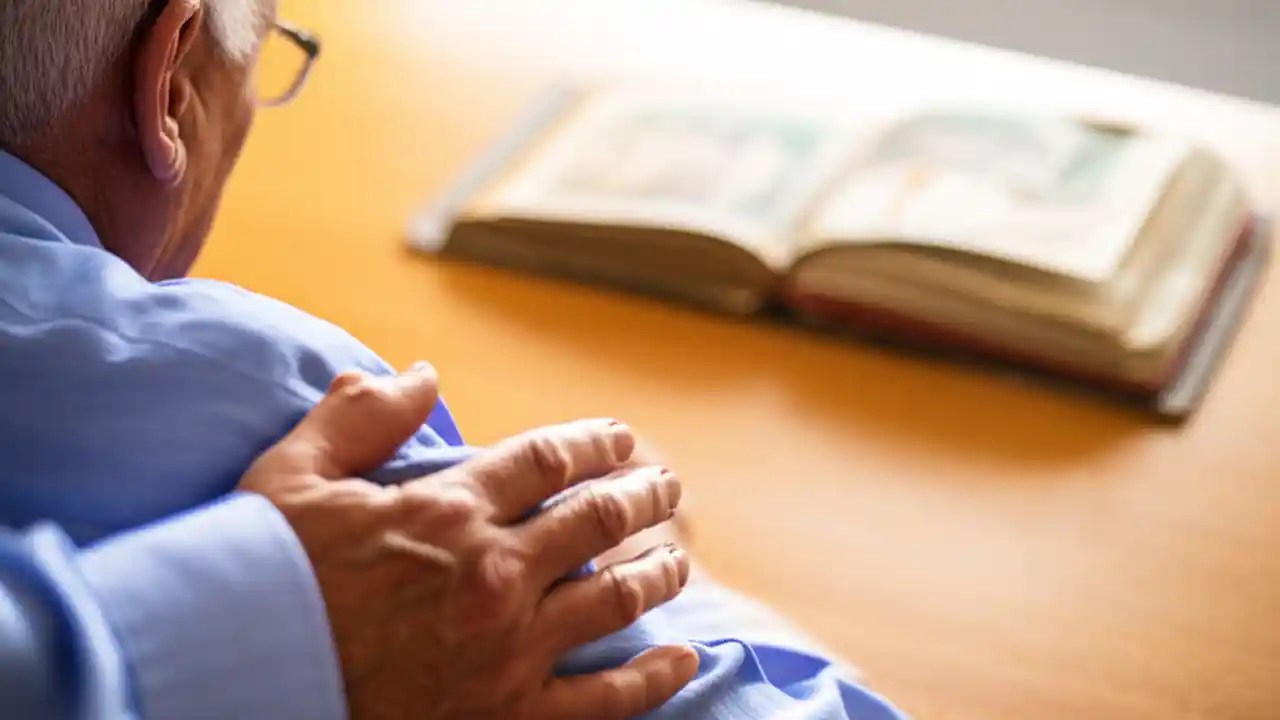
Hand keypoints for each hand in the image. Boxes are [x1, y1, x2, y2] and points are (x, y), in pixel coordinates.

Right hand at [239, 365, 696, 719]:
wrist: (234, 678)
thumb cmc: (259, 577)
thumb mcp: (294, 474)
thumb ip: (362, 416)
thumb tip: (420, 372)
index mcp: (451, 510)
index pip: (550, 459)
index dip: (595, 443)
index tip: (622, 439)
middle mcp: (495, 574)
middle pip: (599, 520)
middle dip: (644, 496)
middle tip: (667, 487)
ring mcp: (509, 649)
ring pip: (616, 600)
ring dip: (658, 573)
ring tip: (678, 559)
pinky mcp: (507, 717)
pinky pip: (605, 700)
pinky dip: (652, 678)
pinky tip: (684, 657)